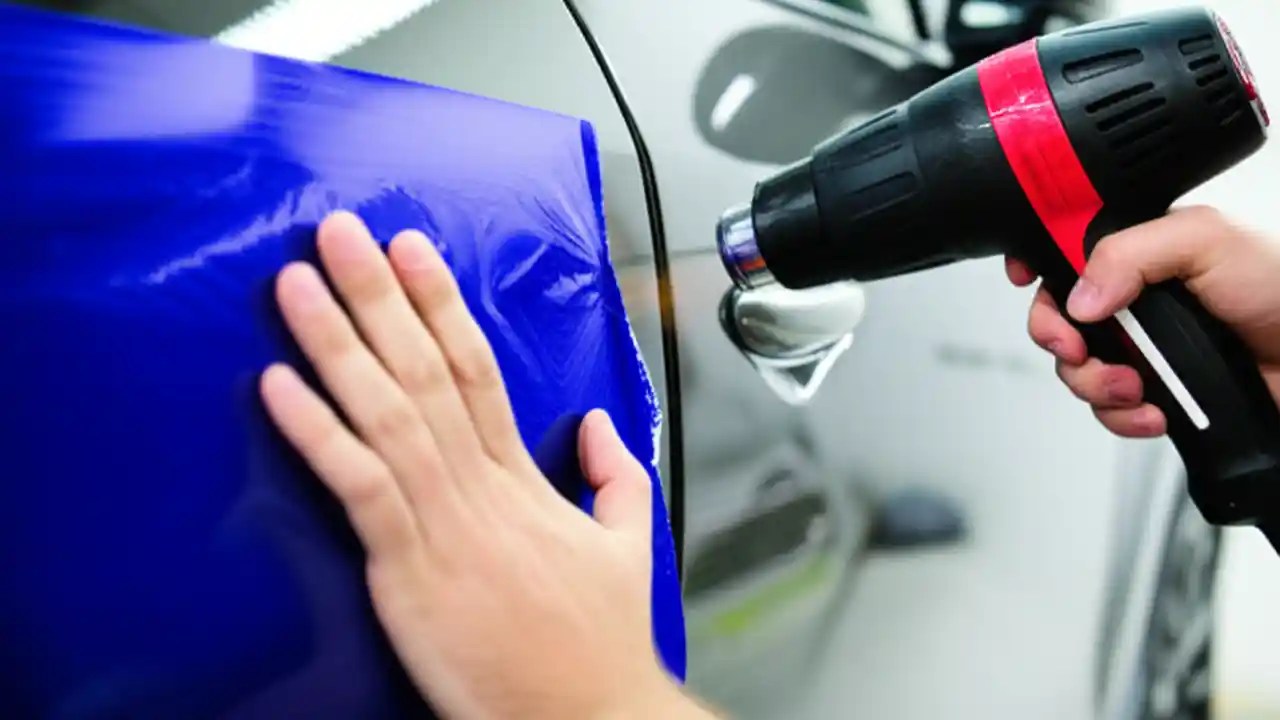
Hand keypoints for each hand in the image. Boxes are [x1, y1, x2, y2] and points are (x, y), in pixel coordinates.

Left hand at [259, 212, 711, 718]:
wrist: (588, 714)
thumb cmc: (600, 639)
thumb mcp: (627, 543)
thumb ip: (615, 476)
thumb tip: (598, 423)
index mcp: (525, 476)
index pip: (477, 368)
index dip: (440, 303)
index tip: (409, 248)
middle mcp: (481, 484)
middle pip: (424, 371)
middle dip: (377, 296)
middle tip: (337, 232)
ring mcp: (443, 524)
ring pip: (386, 414)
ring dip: (337, 343)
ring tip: (296, 283)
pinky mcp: (409, 571)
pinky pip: (359, 487)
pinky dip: (318, 434)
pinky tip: (278, 387)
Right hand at [1007, 206, 1279, 437]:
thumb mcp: (1207, 240)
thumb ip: (1130, 252)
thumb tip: (1079, 295)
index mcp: (1140, 250)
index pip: (1065, 246)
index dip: (1036, 261)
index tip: (1028, 278)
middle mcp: (1135, 298)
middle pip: (1058, 316)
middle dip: (1060, 338)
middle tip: (1080, 348)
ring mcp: (1143, 348)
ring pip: (1077, 369)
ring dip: (1097, 384)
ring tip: (1137, 386)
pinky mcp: (1155, 391)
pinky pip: (1108, 410)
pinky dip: (1123, 416)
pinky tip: (1154, 410)